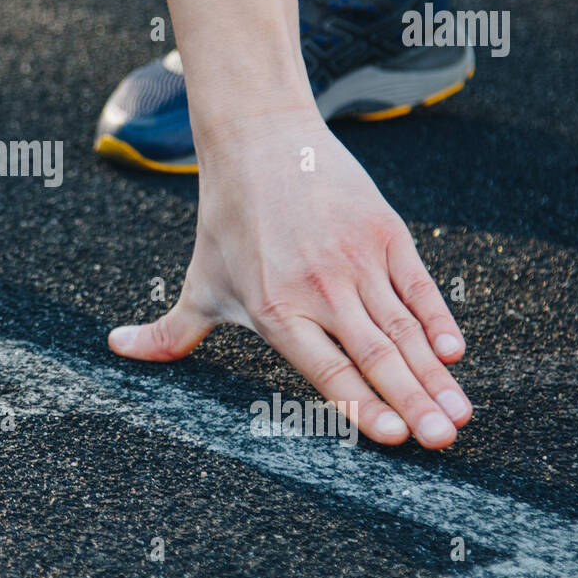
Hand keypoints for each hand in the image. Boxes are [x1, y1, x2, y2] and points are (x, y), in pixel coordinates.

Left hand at [109, 110, 470, 447]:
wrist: (259, 137)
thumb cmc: (227, 219)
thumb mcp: (200, 281)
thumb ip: (169, 330)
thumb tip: (116, 348)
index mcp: (274, 308)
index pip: (324, 368)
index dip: (360, 404)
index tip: (393, 437)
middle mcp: (318, 288)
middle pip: (375, 356)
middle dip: (413, 402)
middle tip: (445, 440)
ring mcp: (355, 259)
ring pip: (404, 328)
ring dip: (435, 374)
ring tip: (461, 416)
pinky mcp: (384, 231)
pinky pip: (418, 286)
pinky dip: (439, 319)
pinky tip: (456, 352)